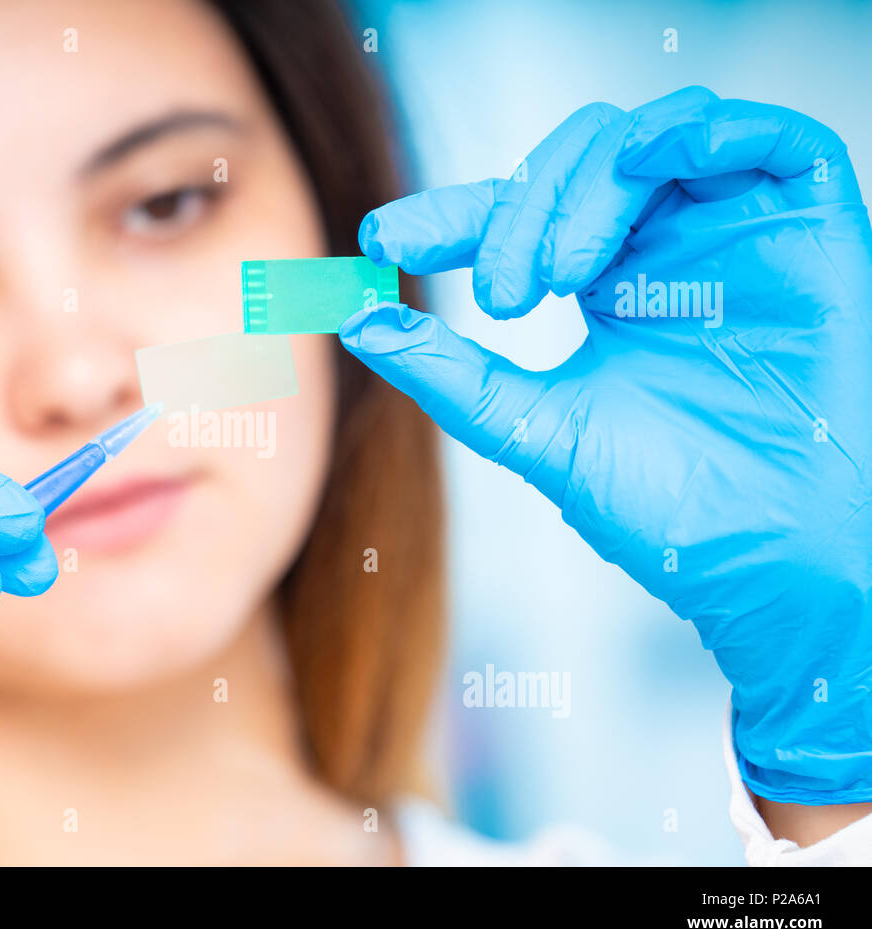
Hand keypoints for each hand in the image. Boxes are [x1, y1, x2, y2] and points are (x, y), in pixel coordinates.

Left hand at [339, 87, 871, 803]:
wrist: (770, 558)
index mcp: (605, 288)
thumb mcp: (538, 430)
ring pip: (650, 142)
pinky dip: (707, 132)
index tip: (381, 240)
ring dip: (587, 186)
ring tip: (558, 273)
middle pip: (575, 167)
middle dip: (518, 213)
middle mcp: (665, 250)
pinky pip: (775, 139)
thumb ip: (451, 375)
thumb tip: (359, 325)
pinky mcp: (810, 229)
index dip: (447, 216)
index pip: (515, 219)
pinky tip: (647, 162)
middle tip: (502, 296)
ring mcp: (735, 235)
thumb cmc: (667, 509)